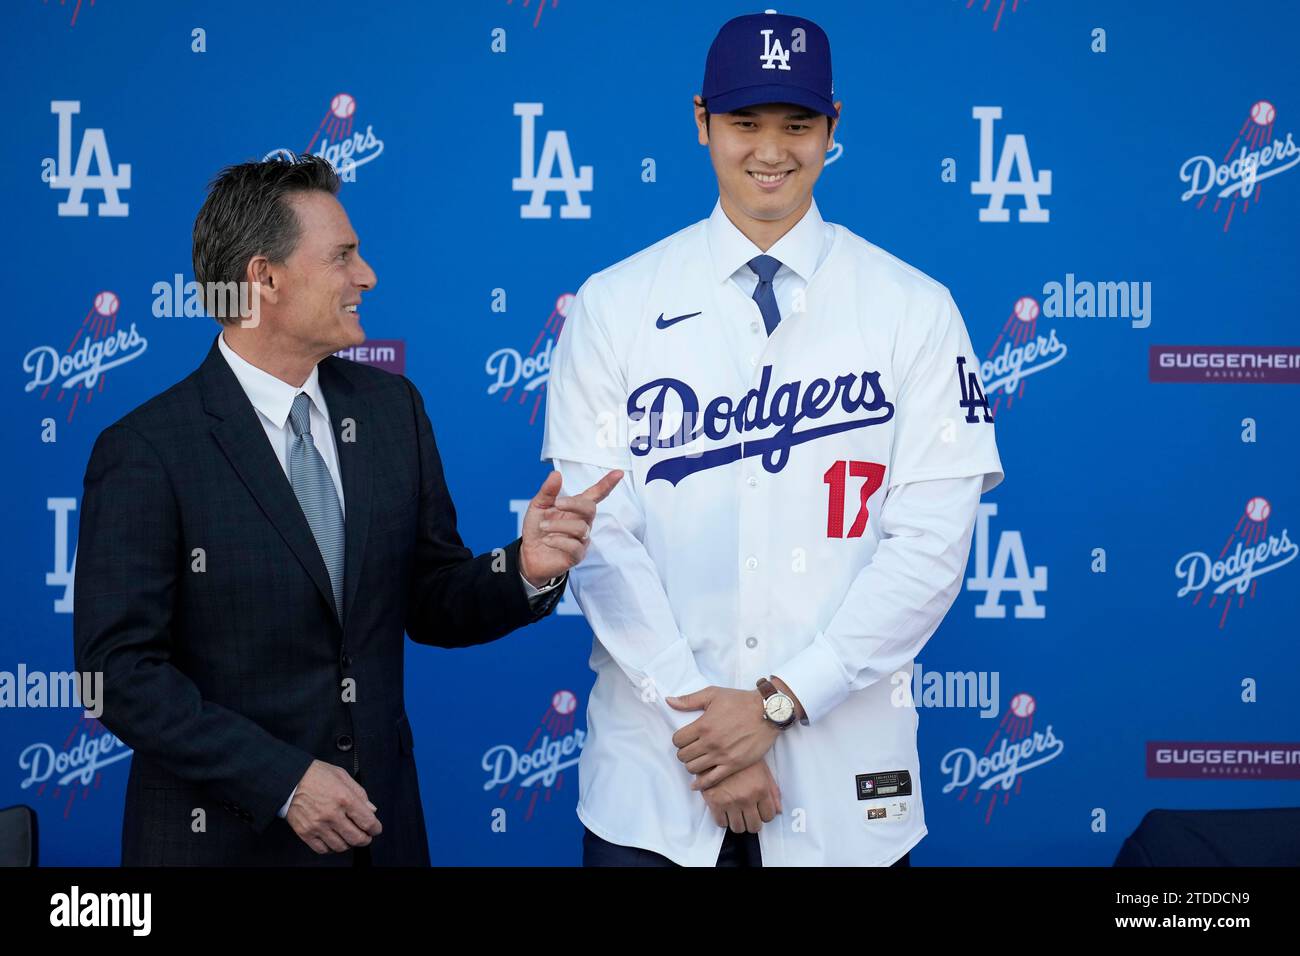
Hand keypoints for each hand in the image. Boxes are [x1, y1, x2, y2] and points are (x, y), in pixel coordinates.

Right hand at [285, 759, 381, 854]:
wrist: (289, 779)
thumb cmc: (316, 775)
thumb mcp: (342, 776)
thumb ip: (360, 794)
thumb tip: (371, 809)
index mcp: (344, 798)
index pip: (367, 822)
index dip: (375, 829)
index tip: (375, 829)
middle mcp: (332, 814)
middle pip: (356, 838)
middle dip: (365, 839)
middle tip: (366, 836)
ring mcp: (318, 826)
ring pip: (340, 846)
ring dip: (348, 844)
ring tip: (349, 837)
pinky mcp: (305, 833)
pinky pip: (322, 849)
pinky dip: (331, 848)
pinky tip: (333, 839)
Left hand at [519, 469, 623, 586]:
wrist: (528, 554)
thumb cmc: (537, 529)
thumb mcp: (538, 506)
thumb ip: (548, 491)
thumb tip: (556, 474)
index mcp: (575, 508)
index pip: (595, 494)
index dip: (607, 484)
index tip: (618, 473)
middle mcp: (582, 522)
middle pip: (590, 509)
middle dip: (574, 504)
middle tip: (557, 504)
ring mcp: (581, 539)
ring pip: (581, 528)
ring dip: (558, 526)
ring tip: (543, 527)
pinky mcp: (577, 555)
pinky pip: (574, 546)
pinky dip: (558, 541)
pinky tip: (547, 540)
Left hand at [668, 687, 778, 789]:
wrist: (768, 712)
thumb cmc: (740, 701)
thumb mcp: (713, 694)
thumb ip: (689, 700)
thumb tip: (669, 701)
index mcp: (703, 725)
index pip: (677, 740)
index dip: (678, 740)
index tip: (685, 738)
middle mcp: (710, 742)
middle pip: (683, 756)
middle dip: (684, 753)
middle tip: (691, 750)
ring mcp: (721, 755)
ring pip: (693, 768)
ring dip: (691, 765)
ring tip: (697, 761)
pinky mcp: (733, 765)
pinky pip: (711, 780)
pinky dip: (701, 784)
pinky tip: (696, 784)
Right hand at [700, 759, 781, 832]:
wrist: (718, 746)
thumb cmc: (742, 757)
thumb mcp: (762, 769)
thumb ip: (773, 791)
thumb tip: (778, 811)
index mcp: (761, 789)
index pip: (768, 816)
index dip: (765, 815)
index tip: (759, 811)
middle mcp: (747, 798)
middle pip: (754, 826)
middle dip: (752, 822)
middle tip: (748, 814)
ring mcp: (730, 801)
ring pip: (738, 828)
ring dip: (738, 822)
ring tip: (736, 813)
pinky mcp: (714, 801)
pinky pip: (721, 823)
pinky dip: (723, 819)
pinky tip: (724, 810)